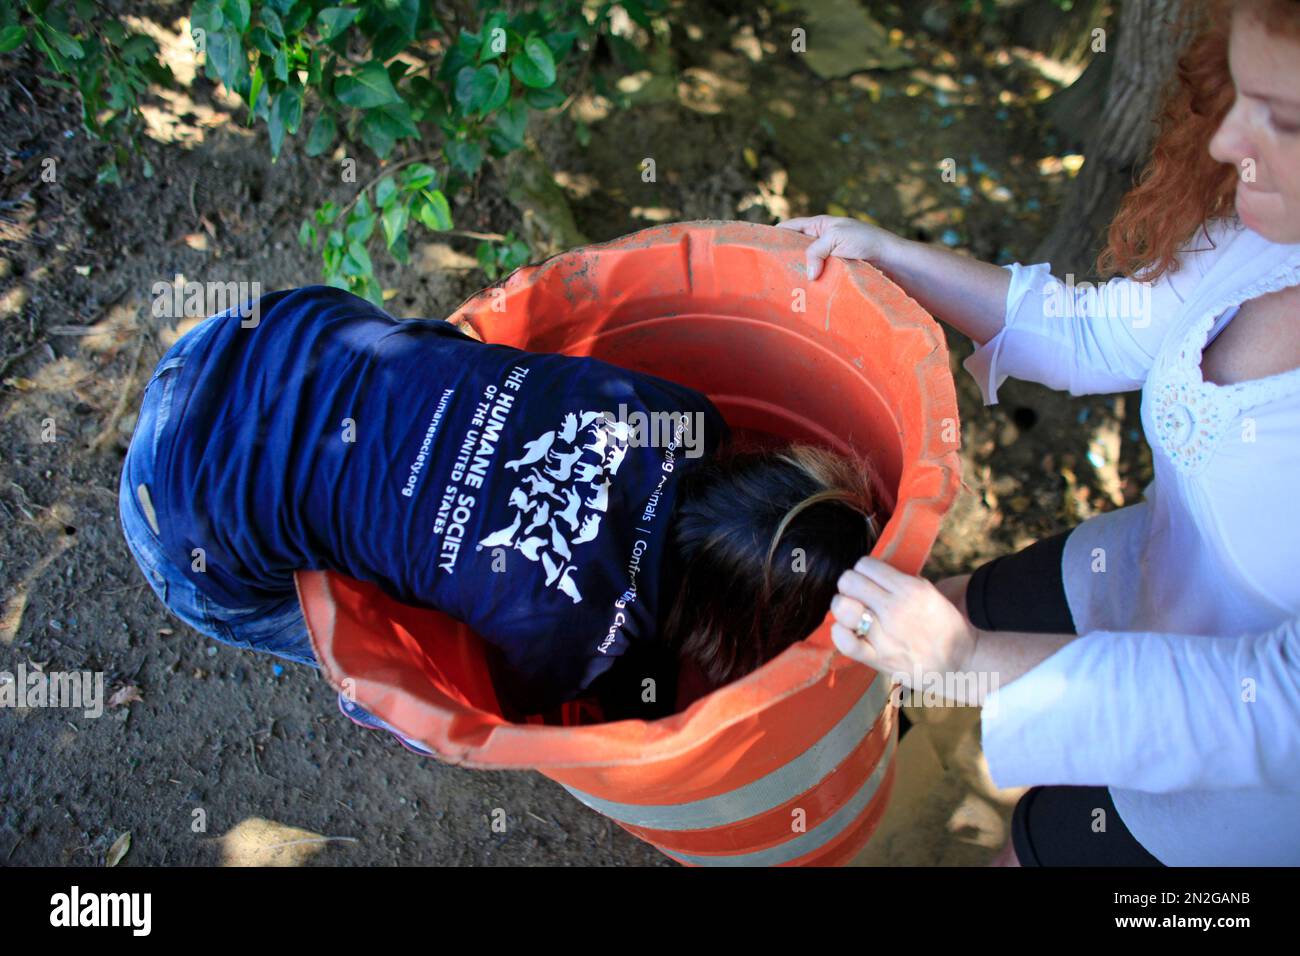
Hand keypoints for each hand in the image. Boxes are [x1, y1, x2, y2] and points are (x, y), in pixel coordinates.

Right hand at [775, 215, 901, 280]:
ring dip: (798, 274)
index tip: (759, 245)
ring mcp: (827, 257)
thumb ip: (816, 251)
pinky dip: (811, 284)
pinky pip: (818, 277)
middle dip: (784, 258)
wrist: (890, 258)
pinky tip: (803, 292)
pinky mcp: (834, 272)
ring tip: (782, 285)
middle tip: (768, 271)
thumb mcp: (835, 237)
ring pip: (806, 265)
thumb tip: (809, 275)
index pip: (789, 227)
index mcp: (819, 225)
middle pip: (795, 248)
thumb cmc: (865, 240)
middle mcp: (821, 240)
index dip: (774, 234)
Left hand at [829, 556, 977, 685]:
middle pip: (848, 581)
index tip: (868, 578)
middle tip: (857, 593)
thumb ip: (899, 580)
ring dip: (842, 605)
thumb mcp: (928, 591)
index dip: (863, 570)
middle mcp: (895, 609)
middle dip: (850, 584)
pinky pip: (844, 640)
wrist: (960, 661)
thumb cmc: (942, 624)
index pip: (865, 565)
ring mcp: (884, 635)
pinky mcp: (878, 658)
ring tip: (851, 610)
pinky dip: (839, 632)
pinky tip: (846, 629)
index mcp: (910, 589)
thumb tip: (869, 572)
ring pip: (842, 607)